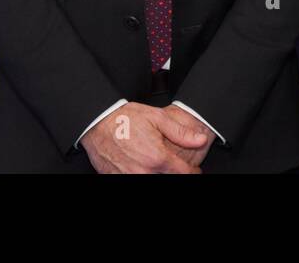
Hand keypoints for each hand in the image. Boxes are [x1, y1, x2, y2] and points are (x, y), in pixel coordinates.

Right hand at [81, 102, 208, 173]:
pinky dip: (143, 175)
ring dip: (160, 174)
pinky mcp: (118, 180)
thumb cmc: (125, 119)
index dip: (192, 172)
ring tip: (156, 165)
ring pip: (154, 182)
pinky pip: (135, 181)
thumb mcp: (157, 118)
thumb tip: (200, 140)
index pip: (184, 173)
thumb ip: (181, 132)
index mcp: (157, 158)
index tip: (194, 170)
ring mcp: (130, 179)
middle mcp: (145, 172)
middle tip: (174, 165)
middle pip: (170, 179)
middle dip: (175, 173)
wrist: (97, 124)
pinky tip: (143, 167)